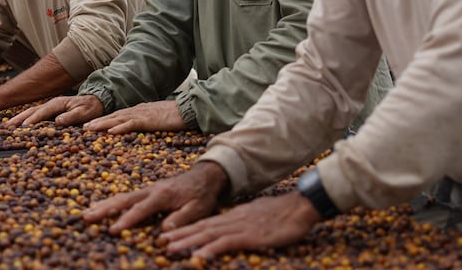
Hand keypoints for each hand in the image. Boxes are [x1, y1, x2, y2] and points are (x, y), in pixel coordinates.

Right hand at [7, 95, 104, 127]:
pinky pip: (35, 115)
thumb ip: (71, 117)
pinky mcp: (50, 112)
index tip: (23, 127)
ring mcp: (49, 107)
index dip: (32, 120)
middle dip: (19, 118)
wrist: (95, 102)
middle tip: (7, 127)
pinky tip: (19, 126)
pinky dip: (25, 119)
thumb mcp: (84, 113)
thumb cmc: (90, 108)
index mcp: (57, 103)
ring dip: (19, 118)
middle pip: (32, 111)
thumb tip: (57, 121)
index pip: (42, 112)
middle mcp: (51, 104)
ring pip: (31, 112)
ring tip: (7, 126)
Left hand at [83, 100, 185, 133]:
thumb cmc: (175, 115)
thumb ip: (148, 122)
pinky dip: (120, 127)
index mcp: (139, 110)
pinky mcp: (148, 120)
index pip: (118, 115)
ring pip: (117, 119)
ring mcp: (142, 114)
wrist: (187, 108)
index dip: (104, 120)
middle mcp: (137, 110)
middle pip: (113, 116)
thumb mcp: (158, 119)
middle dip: (98, 122)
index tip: (93, 125)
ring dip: (102, 124)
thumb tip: (142, 128)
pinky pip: (131, 124)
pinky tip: (110, 132)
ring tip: (89, 129)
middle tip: (84, 128)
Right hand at [83, 161, 228, 233]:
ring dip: (104, 204)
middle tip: (86, 217)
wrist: (205, 175)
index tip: (113, 230)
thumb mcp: (197, 209)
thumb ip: (180, 219)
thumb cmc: (201, 194)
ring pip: (122, 196)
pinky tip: (101, 206)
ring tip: (87, 213)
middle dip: (104, 209)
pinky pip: (126, 197)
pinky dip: (112, 201)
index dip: (127, 220)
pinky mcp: (147, 191)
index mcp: (162, 195)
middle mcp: (151, 190)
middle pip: (124, 199)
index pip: (141, 209)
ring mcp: (147, 189)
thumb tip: (163, 232)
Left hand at [162, 192, 320, 258]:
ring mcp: (240, 227)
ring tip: (171, 249)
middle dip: (181, 236)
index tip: (169, 236)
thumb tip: (231, 233)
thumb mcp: (257, 219)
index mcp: (233, 217)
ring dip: (188, 242)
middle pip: (201, 228)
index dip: (186, 230)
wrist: (300, 207)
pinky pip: (227, 243)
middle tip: (161, 243)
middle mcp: (232, 220)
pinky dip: (211, 249)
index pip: (205, 223)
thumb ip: (242, 225)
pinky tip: (200, 256)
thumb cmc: (282, 215)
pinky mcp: (250, 235)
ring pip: (208, 234)